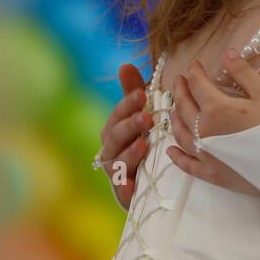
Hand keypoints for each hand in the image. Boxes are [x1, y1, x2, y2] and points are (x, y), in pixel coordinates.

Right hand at [97, 63, 153, 211]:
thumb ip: (132, 93)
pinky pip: (122, 192)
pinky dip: (124, 188)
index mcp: (115, 129)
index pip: (118, 113)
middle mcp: (112, 150)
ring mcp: (117, 173)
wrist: (147, 184)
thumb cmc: (141, 143)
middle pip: (116, 136)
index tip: (142, 93)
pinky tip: (131, 184)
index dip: (128, 103)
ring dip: (129, 153)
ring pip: (118, 162)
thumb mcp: (139, 116)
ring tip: (143, 145)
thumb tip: (125, 64)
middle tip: (146, 117)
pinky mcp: (124, 194)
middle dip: (129, 126)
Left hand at [164, 49, 259, 196]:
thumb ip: (243, 72)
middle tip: (179, 81)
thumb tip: (228, 53)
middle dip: (180, 90)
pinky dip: (176, 157)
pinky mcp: (211, 174)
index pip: (198, 84)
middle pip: (184, 107)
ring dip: (175, 118)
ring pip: (181, 133)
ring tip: (175, 109)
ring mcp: (205, 154)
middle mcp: (204, 130)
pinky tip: (170, 150)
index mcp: (216, 108)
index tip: (194, 65)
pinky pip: (187, 164)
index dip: (194, 72)